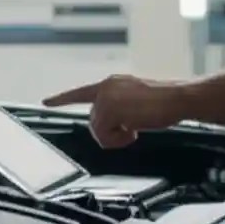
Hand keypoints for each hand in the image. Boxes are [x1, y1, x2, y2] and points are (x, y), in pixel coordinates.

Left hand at [43, 74, 185, 148]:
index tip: (46, 102)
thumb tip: (111, 125)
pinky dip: (118, 140)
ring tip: (135, 129)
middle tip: (132, 130)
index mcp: (111, 83)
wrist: (178, 98)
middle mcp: (105, 88)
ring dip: (116, 136)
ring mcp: (107, 98)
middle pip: (93, 121)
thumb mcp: (135, 100)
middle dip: (110, 132)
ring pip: (98, 130)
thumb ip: (118, 107)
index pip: (82, 92)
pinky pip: (105, 136)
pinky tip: (134, 131)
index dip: (62, 98)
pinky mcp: (111, 110)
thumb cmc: (165, 101)